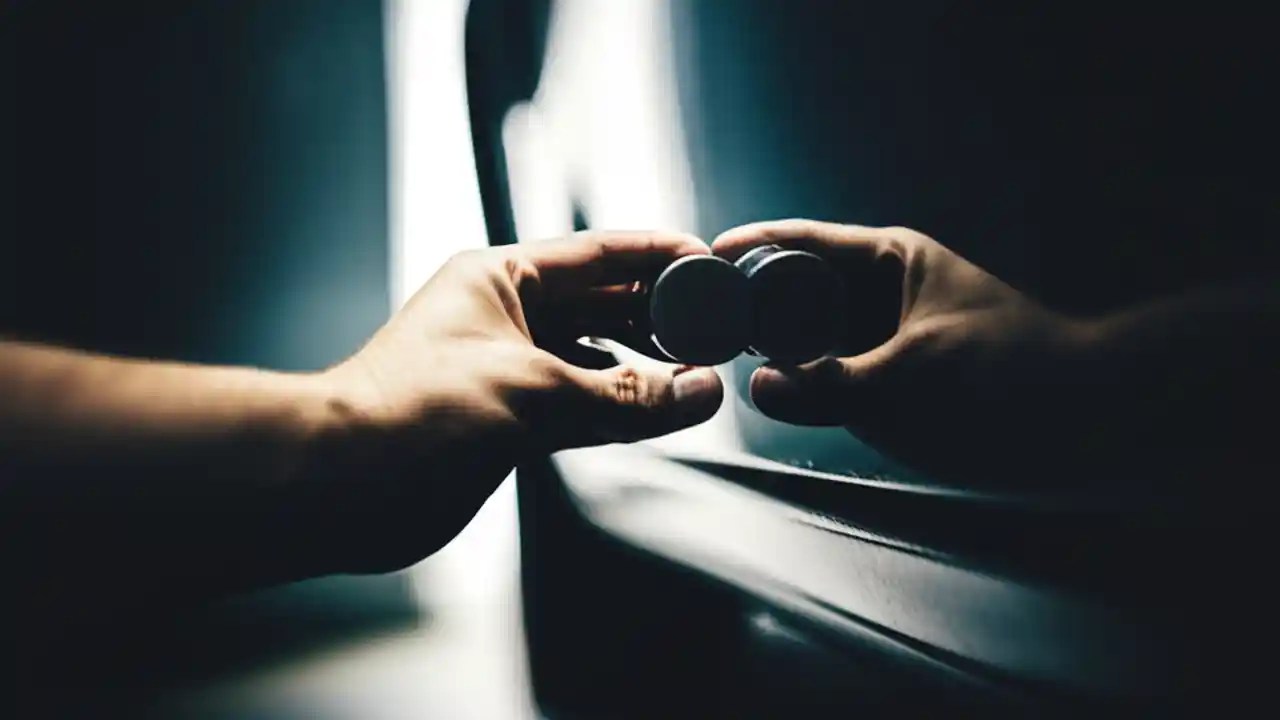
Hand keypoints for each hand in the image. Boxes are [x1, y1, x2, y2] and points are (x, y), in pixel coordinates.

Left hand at [310, 233, 723, 572]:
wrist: (342, 484)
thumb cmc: (410, 415)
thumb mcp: (533, 394)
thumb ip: (624, 394)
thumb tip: (697, 391)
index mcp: (501, 279)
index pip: (596, 252)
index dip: (656, 254)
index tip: (707, 262)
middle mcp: (505, 316)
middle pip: (601, 301)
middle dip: (658, 312)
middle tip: (714, 326)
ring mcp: (507, 367)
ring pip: (593, 354)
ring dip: (642, 362)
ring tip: (696, 367)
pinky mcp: (508, 418)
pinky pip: (579, 401)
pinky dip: (616, 405)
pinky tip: (651, 408)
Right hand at [713, 220, 1084, 488]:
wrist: (1086, 413)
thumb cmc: (1012, 373)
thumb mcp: (917, 374)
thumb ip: (835, 384)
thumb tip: (761, 386)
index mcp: (889, 259)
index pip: (805, 240)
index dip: (753, 245)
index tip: (702, 255)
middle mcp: (881, 289)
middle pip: (798, 286)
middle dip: (753, 303)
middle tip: (703, 321)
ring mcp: (886, 332)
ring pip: (812, 332)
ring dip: (778, 345)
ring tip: (726, 356)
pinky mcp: (892, 373)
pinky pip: (834, 370)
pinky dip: (808, 380)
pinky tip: (780, 391)